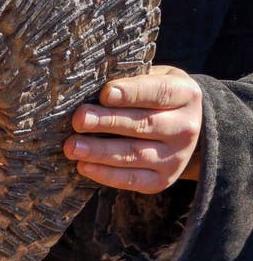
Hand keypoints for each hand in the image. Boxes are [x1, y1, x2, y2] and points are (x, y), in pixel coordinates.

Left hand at [63, 65, 201, 193]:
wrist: (181, 130)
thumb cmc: (155, 99)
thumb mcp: (154, 79)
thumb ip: (131, 82)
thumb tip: (91, 88)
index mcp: (187, 94)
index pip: (159, 93)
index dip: (131, 93)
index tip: (105, 94)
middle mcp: (186, 127)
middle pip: (143, 125)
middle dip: (106, 123)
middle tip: (78, 120)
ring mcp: (176, 157)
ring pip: (133, 154)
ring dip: (99, 151)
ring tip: (72, 147)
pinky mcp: (162, 180)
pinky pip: (131, 179)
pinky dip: (105, 174)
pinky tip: (84, 166)